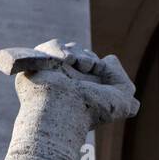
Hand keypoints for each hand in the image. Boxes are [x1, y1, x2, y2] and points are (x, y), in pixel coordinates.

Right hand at [0, 40, 138, 129]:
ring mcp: (49, 77)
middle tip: (87, 68)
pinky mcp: (32, 70)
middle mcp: (66, 85)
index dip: (98, 65)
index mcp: (84, 92)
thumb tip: (111, 62)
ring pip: (66, 50)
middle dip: (87, 58)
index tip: (98, 70)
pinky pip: (45, 49)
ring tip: (75, 65)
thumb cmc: (91, 110)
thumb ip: (126, 85)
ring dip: (75, 54)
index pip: (93, 66)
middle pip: (80, 55)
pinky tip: (63, 61)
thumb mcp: (122, 101)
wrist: (64, 111)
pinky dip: (57, 50)